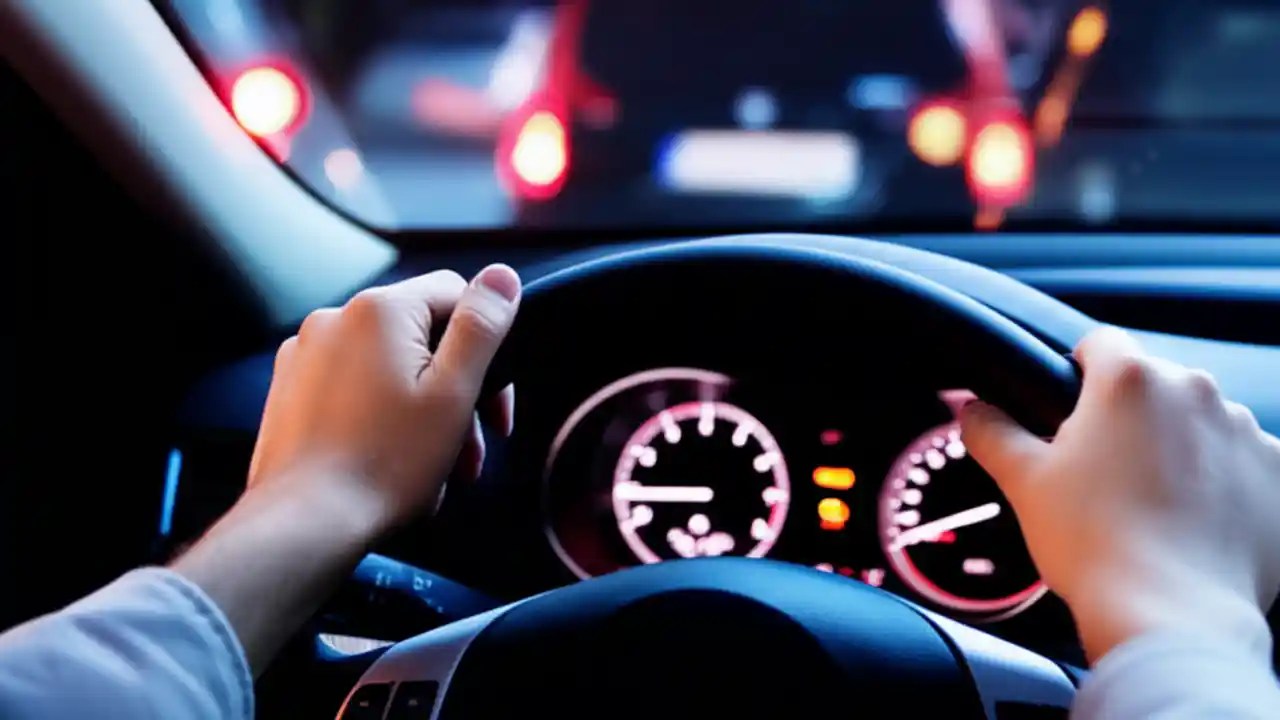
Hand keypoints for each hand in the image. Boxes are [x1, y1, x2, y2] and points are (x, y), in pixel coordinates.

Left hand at [174, 266, 520, 673]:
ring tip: (435, 465)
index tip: (494, 406)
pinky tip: (391, 459)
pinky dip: (380, 416)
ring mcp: (306, 354)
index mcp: (380, 310)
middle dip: (457, 390)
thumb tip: (502, 276)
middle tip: (472, 447)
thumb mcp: (454, 393)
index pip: (456, 295)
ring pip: (388, 366)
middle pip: (422, 337)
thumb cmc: (383, 464)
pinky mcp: (291, 389)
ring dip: (422, 409)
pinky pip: (353, 388)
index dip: (488, 347)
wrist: (306, 522)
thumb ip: (481, 327)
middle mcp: (336, 319)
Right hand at [961, 327, 1279, 661]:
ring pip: (1200, 423)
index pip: (1099, 343)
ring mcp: (1246, 432)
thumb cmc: (1092, 543)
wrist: (1170, 614)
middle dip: (1130, 417)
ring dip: (1178, 447)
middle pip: (1153, 385)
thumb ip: (991, 430)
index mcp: (1129, 380)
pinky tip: (1193, 522)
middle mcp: (1196, 392)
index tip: (1070, 410)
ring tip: (1150, 504)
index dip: (1077, 372)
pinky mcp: (1279, 475)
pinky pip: (1242, 463)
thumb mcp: (1022, 481)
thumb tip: (971, 408)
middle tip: (1102, 472)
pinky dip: (1222, 483)